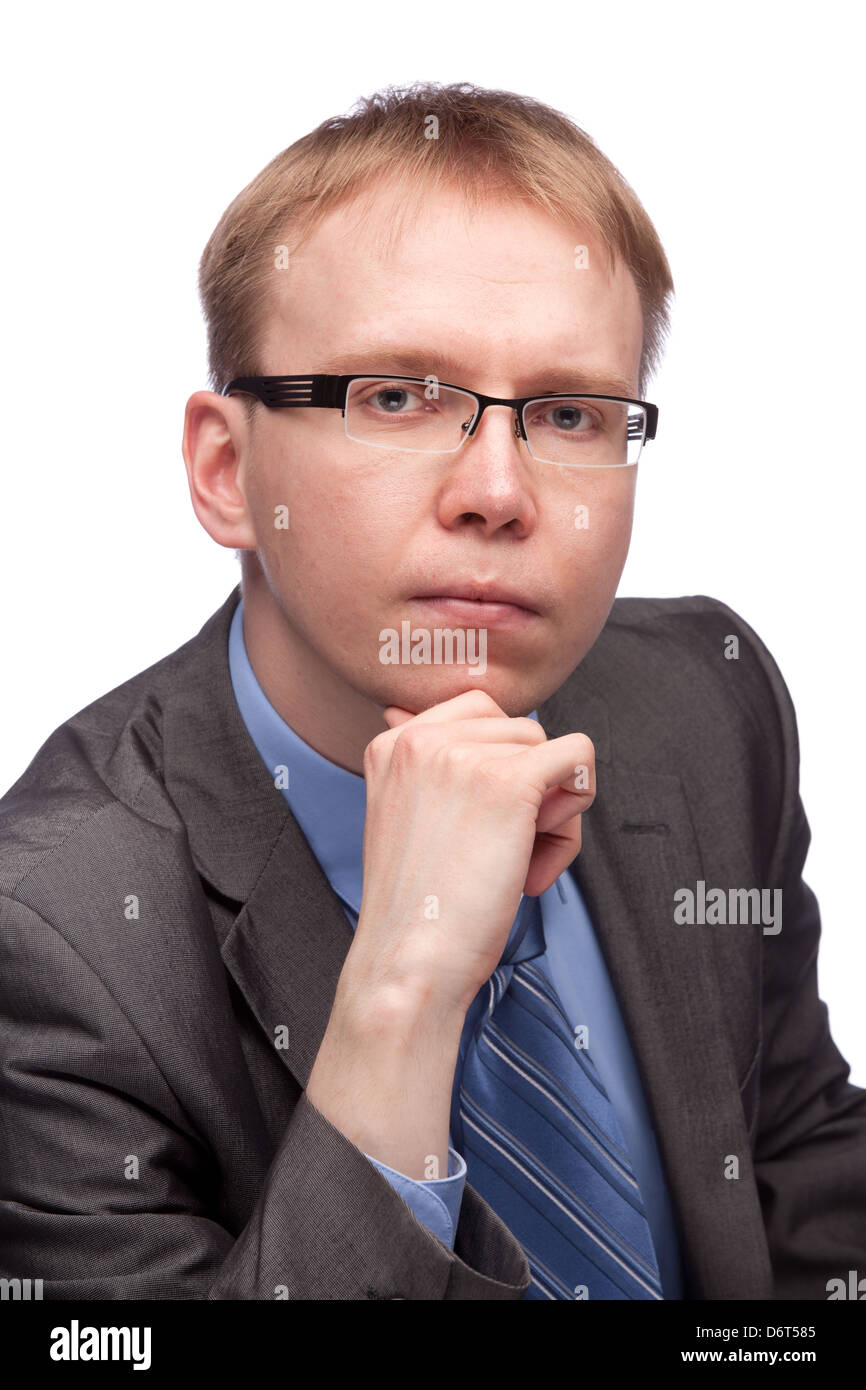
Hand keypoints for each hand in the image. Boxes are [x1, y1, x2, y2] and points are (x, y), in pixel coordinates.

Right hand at [349, 688, 594, 1014]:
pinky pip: (580, 759)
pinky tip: (538, 860)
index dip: (500, 766)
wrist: (410, 963)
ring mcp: (464, 756)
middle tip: (500, 850)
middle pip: (522, 731)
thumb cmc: (418, 910)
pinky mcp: (508, 781)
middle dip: (529, 788)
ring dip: (552, 812)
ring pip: (553, 751)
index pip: (481, 713)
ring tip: (512, 865)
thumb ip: (427, 770)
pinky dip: (576, 811)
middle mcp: (423, 738)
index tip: (480, 822)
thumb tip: (435, 722)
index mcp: (393, 743)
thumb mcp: (404, 819)